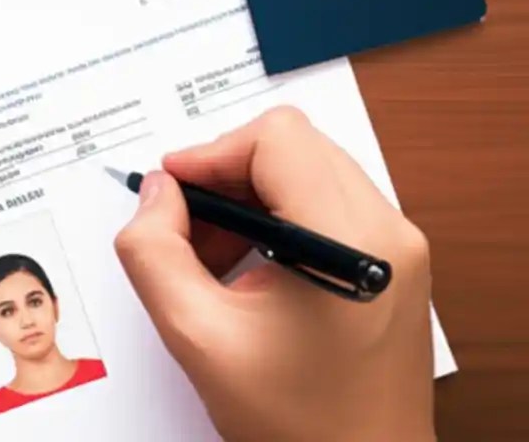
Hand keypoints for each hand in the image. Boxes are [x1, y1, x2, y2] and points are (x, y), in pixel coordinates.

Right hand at [114, 107, 434, 441]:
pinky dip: (275, 220)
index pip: (276, 139)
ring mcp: (397, 246)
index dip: (211, 154)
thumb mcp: (199, 335)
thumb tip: (156, 194)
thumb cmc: (300, 424)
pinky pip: (325, 206)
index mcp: (350, 240)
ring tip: (210, 260)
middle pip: (292, 147)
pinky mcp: (392, 263)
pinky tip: (244, 270)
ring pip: (306, 171)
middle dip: (225, 177)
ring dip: (247, 200)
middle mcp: (388, 231)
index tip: (171, 190)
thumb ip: (155, 252)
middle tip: (183, 226)